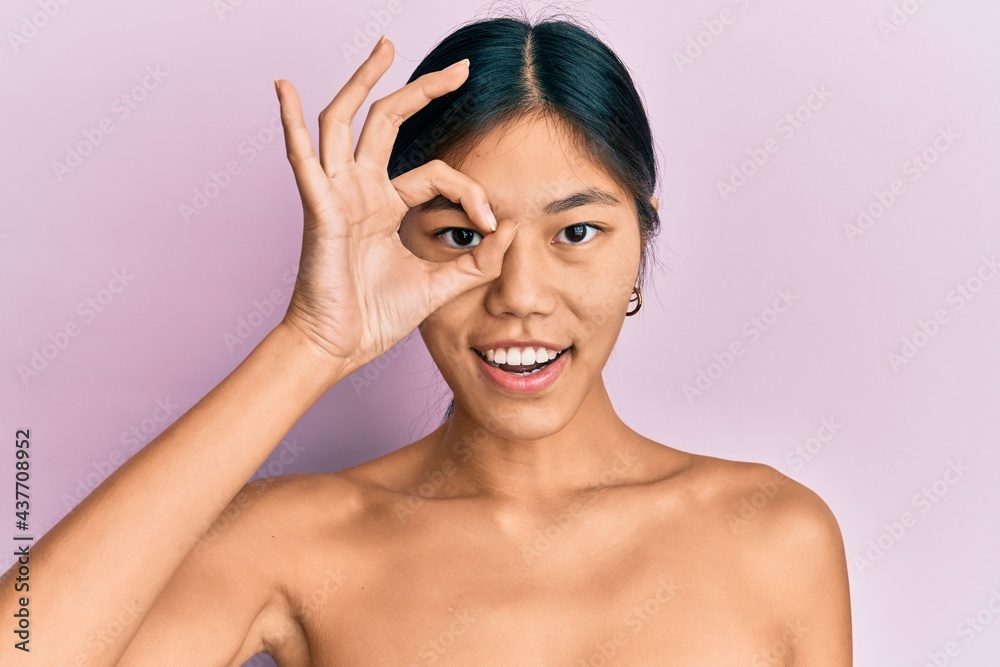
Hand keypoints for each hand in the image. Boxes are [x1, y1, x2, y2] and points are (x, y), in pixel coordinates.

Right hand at [274, 37, 516, 379]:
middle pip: (389, 122)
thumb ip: (475, 260)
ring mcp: (337, 195)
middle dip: (423, 90)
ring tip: (386, 47)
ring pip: (347, 123)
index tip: (491, 223)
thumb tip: (511, 231)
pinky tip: (286, 88)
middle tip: (459, 68)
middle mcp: (361, 190)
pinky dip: (292, 123)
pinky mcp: (319, 209)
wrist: (339, 347)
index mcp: (387, 205)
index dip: (470, 191)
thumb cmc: (377, 317)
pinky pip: (303, 159)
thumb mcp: (440, 284)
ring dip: (364, 82)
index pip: (437, 174)